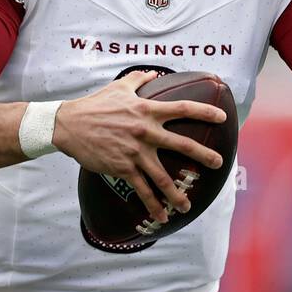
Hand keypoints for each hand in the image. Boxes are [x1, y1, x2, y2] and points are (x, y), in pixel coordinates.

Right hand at [52, 70, 226, 224]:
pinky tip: (162, 217)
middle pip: (182, 144)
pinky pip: (142, 190)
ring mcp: (135, 152)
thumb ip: (139, 80)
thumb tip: (153, 74)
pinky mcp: (123, 168)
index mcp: (148, 110)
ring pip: (163, 177)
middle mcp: (146, 132)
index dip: (205, 112)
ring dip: (177, 193)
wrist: (69, 124)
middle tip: (219, 163)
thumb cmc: (95, 104)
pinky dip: (153, 205)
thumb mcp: (119, 87)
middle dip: (203, 155)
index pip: (183, 108)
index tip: (222, 118)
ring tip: (188, 205)